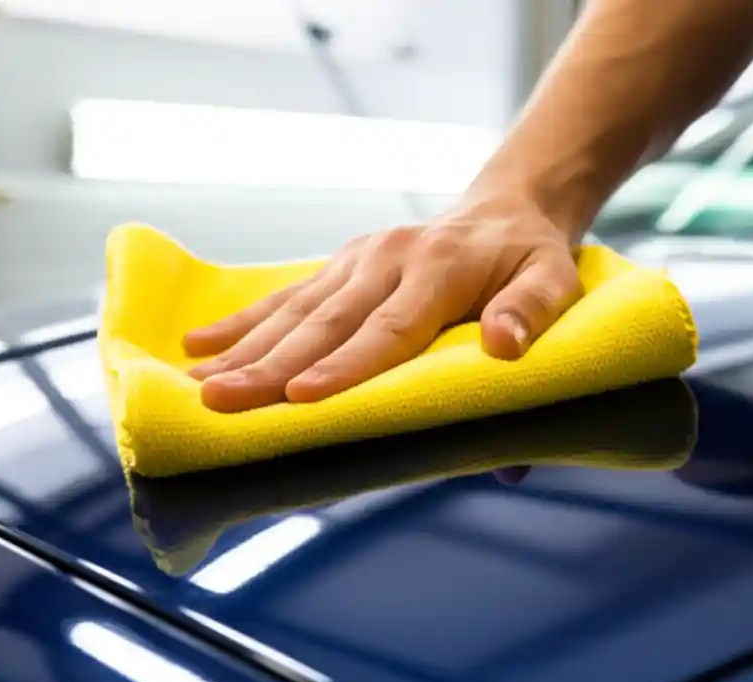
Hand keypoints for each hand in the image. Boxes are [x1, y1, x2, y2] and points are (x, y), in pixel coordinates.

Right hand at [183, 205, 582, 412]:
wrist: (506, 209)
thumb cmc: (533, 261)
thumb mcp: (556, 282)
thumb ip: (533, 312)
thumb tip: (504, 347)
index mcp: (441, 269)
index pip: (389, 327)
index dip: (346, 366)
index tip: (302, 398)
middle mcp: (389, 259)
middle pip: (325, 321)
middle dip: (270, 366)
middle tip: (219, 401)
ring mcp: (358, 258)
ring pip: (295, 309)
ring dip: (243, 348)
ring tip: (196, 383)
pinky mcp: (340, 264)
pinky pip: (286, 295)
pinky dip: (241, 320)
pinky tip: (197, 343)